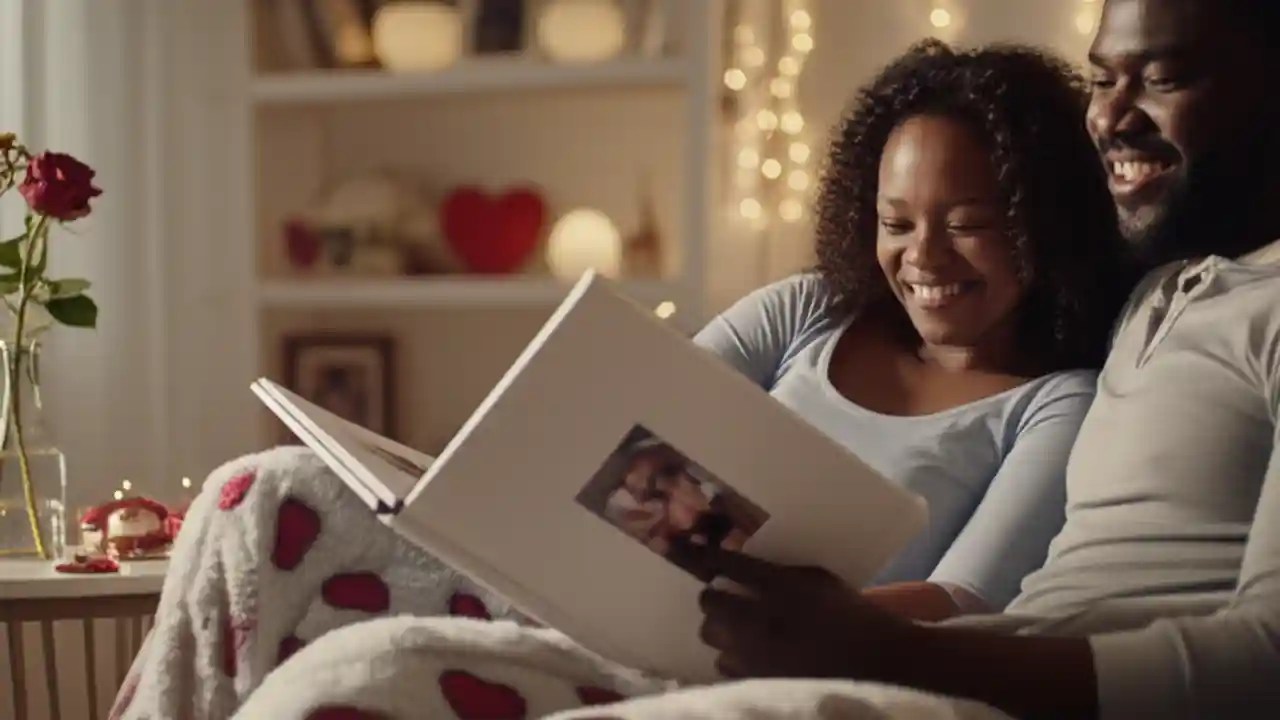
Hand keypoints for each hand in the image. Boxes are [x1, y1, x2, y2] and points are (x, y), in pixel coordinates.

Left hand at [690, 543, 919, 680]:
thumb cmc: (852, 614)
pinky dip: (731, 657)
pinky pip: (724, 666)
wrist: (874, 662)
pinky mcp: (756, 679)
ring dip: (720, 629)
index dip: (704, 555)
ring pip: (711, 635)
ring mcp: (754, 653)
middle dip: (713, 597)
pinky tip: (749, 654)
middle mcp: (758, 618)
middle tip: (725, 597)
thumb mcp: (818, 578)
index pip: (726, 564)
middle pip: (708, 601)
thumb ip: (781, 572)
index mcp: (777, 586)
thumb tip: (748, 568)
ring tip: (738, 629)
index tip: (688, 548)